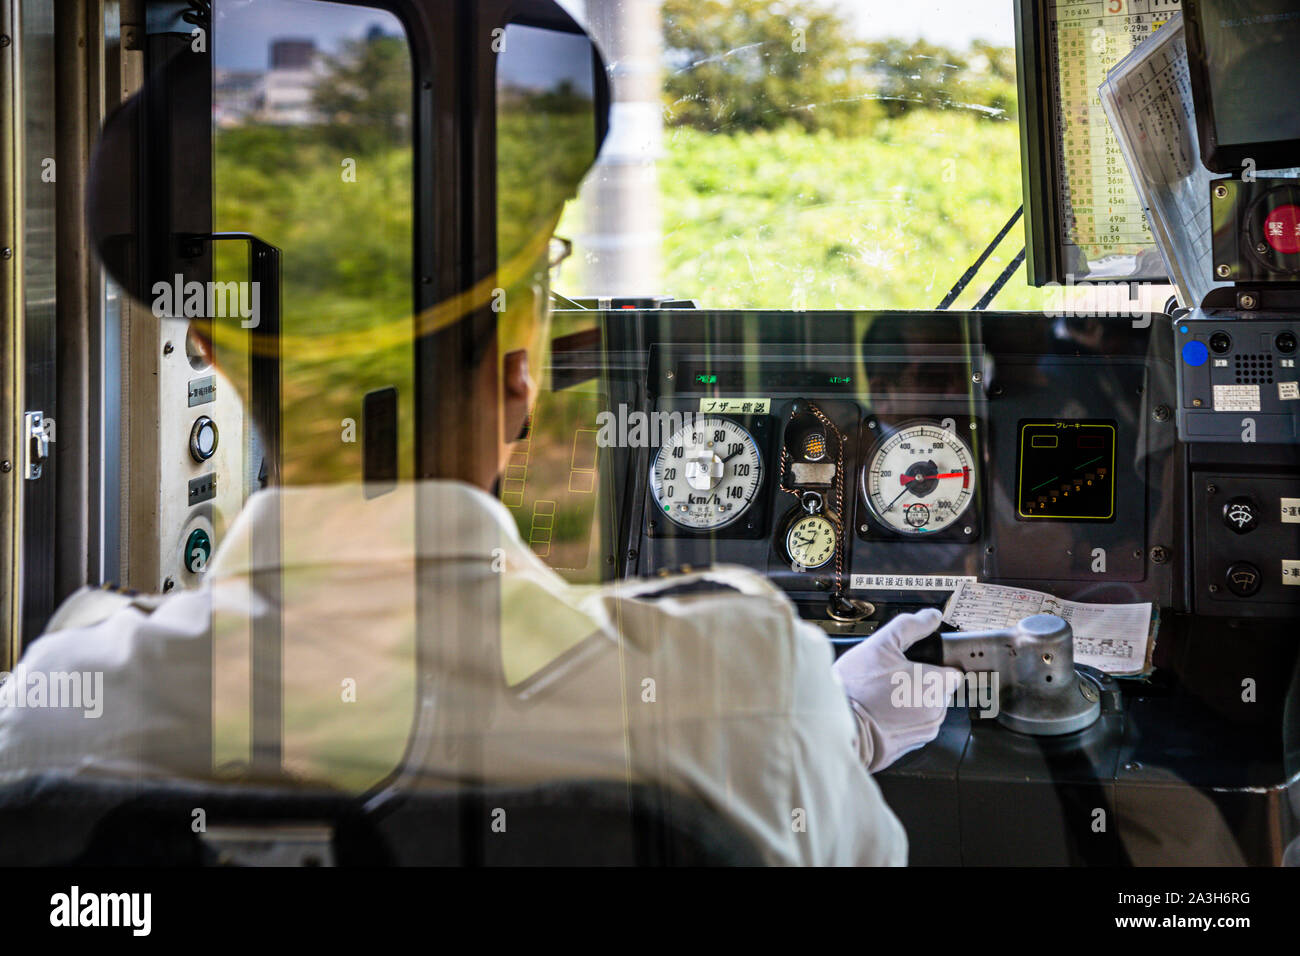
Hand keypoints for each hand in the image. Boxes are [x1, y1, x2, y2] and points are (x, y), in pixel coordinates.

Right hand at [832, 608, 961, 772]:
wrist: (840, 727)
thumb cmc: (858, 689)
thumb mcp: (880, 644)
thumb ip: (911, 626)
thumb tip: (931, 616)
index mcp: (936, 684)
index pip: (953, 671)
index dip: (935, 664)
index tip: (917, 663)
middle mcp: (937, 710)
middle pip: (938, 689)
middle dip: (921, 682)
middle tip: (893, 677)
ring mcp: (925, 731)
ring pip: (926, 708)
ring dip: (912, 701)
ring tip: (884, 694)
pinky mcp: (911, 745)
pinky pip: (913, 726)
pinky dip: (902, 719)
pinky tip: (881, 711)